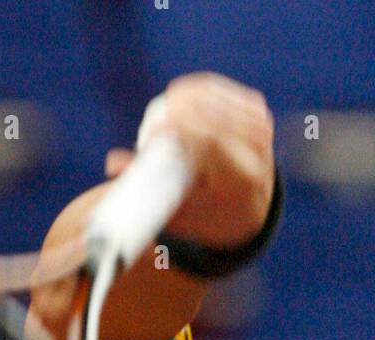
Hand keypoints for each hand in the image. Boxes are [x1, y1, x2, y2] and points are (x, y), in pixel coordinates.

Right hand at [104, 72, 275, 250]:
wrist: (249, 210)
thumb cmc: (208, 215)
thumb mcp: (180, 214)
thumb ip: (149, 190)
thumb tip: (113, 164)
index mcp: (244, 180)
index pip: (211, 142)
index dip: (178, 129)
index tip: (151, 132)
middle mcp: (259, 151)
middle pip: (209, 115)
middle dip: (173, 113)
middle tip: (151, 128)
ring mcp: (261, 127)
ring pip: (210, 95)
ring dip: (179, 102)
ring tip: (162, 122)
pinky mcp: (255, 110)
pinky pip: (215, 88)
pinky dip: (190, 93)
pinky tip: (176, 105)